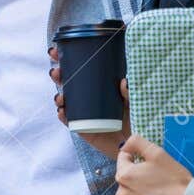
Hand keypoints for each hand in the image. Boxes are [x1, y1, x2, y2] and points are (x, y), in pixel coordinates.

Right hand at [50, 44, 129, 159]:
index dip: (66, 58)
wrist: (136, 143)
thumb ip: (130, 92)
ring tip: (61, 97)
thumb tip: (123, 82)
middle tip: (56, 72)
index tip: (56, 51)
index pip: (80, 67)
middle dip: (57, 75)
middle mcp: (88, 96)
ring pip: (65, 101)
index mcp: (98, 83)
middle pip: (67, 82)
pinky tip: (62, 111)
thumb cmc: (137, 116)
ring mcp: (83, 112)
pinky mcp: (82, 128)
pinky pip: (69, 121)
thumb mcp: (136, 99)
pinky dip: (64, 116)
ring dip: (58, 96)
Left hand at [116, 134, 191, 194]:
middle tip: (158, 181)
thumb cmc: (174, 180)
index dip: (136, 158)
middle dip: (138, 179)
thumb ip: (137, 143)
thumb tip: (125, 145)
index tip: (150, 164)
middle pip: (126, 181)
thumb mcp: (158, 154)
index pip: (123, 160)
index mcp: (124, 176)